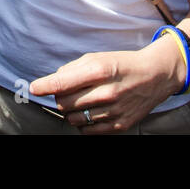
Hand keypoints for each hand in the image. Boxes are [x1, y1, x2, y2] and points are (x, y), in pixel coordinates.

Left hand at [29, 40, 184, 134]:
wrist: (155, 76)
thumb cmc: (122, 64)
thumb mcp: (97, 57)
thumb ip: (72, 69)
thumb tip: (52, 81)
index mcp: (99, 71)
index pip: (62, 83)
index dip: (44, 86)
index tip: (34, 88)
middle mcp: (106, 92)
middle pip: (64, 104)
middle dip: (58, 98)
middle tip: (65, 92)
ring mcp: (114, 111)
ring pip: (74, 119)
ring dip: (70, 112)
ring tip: (79, 101)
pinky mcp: (120, 125)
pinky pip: (88, 131)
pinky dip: (83, 123)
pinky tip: (89, 112)